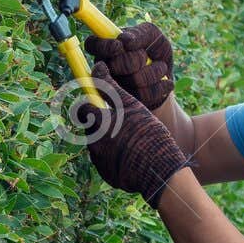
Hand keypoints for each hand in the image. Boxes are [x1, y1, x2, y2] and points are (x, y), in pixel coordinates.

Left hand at [76, 64, 191, 208]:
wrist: (161, 171)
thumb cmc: (149, 134)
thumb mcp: (132, 106)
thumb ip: (111, 86)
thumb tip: (97, 67)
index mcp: (98, 126)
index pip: (82, 108)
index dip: (90, 101)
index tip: (98, 98)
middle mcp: (93, 145)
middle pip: (91, 127)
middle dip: (102, 121)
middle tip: (122, 119)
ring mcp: (99, 163)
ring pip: (98, 144)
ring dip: (109, 138)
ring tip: (132, 136)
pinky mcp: (107, 175)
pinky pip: (106, 160)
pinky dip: (115, 154)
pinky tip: (133, 152)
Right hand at [86, 22, 174, 110]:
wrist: (165, 75)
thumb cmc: (154, 49)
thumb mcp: (152, 35)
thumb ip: (139, 33)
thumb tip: (124, 41)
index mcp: (105, 48)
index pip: (92, 44)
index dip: (104, 46)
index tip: (119, 46)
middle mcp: (104, 68)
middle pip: (114, 64)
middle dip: (137, 59)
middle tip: (145, 57)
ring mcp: (115, 88)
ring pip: (133, 80)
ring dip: (155, 71)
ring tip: (160, 68)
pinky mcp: (129, 104)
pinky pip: (145, 95)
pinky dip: (162, 85)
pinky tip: (164, 82)